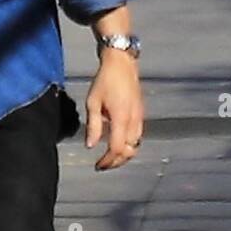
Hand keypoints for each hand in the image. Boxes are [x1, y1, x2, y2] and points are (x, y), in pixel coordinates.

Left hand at [85, 51, 143, 170]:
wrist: (122, 64)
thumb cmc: (105, 80)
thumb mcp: (93, 102)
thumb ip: (93, 126)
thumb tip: (90, 145)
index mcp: (121, 118)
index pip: (117, 149)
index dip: (108, 161)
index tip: (98, 165)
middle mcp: (134, 120)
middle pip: (130, 152)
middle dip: (116, 162)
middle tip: (103, 165)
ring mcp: (140, 118)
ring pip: (136, 146)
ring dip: (123, 155)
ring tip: (109, 157)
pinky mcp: (141, 114)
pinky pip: (137, 137)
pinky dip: (128, 145)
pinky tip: (117, 143)